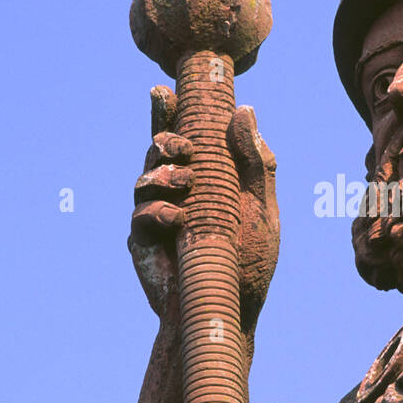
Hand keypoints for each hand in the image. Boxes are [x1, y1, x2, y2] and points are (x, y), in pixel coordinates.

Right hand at [128, 85, 278, 335]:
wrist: (232, 311)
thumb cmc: (249, 261)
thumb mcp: (260, 208)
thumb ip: (255, 164)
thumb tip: (245, 110)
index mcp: (204, 179)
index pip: (184, 138)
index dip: (169, 112)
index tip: (165, 90)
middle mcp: (176, 193)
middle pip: (157, 152)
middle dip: (163, 138)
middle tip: (183, 146)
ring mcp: (157, 216)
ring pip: (144, 179)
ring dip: (163, 174)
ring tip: (186, 182)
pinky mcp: (144, 242)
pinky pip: (142, 216)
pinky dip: (160, 212)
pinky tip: (179, 218)